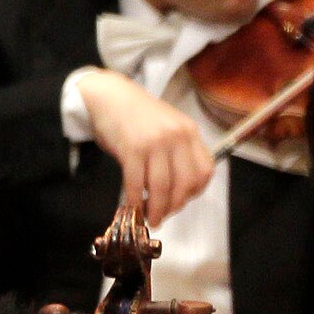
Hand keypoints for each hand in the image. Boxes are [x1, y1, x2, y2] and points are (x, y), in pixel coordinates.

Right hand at [74, 68, 216, 221]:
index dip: (195, 192)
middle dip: (175, 206)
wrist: (109, 95)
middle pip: (185, 184)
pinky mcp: (132, 149)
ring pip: (162, 188)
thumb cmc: (138, 114)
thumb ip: (178, 152)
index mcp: (189, 131)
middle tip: (165, 216)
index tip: (182, 201)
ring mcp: (154, 143)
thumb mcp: (168, 126)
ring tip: (150, 218)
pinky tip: (134, 208)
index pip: (205, 170)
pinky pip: (137, 184)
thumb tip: (178, 191)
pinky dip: (136, 201)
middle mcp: (176, 137)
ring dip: (157, 210)